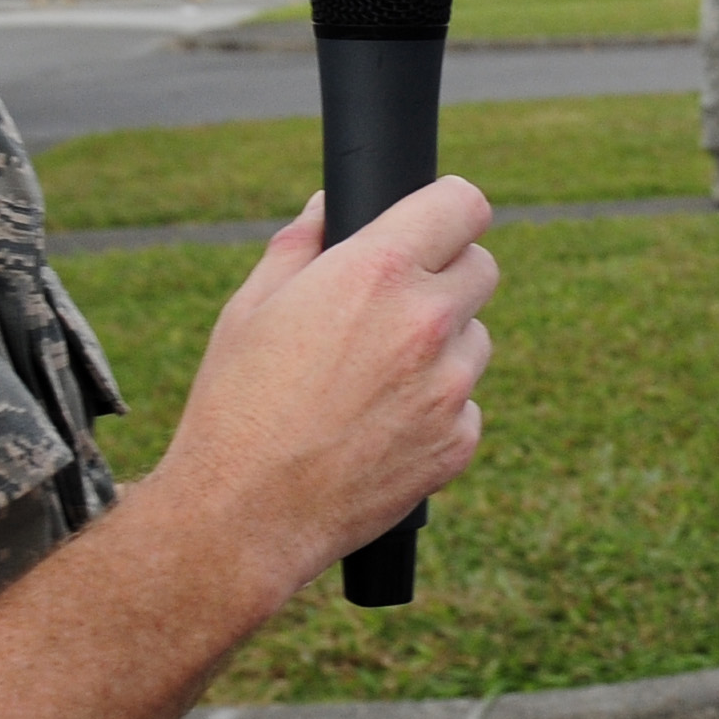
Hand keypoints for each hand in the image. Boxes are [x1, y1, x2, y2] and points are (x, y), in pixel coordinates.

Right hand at [143, 179, 497, 607]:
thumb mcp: (251, 306)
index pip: (464, 204)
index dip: (450, 210)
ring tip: (374, 379)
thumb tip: (328, 207)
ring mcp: (450, 387)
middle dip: (446, 276)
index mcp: (376, 270)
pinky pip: (466, 406)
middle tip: (396, 305)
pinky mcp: (458, 442)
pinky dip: (437, 411)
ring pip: (476, 340)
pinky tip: (381, 427)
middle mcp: (426, 321)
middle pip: (482, 268)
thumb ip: (302, 243)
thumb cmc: (236, 404)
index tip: (439, 224)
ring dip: (443, 348)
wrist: (244, 513)